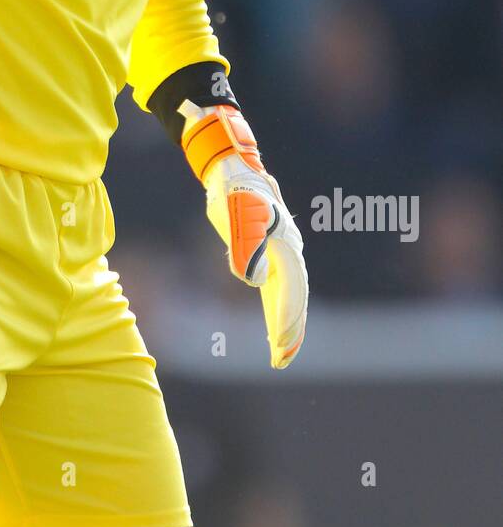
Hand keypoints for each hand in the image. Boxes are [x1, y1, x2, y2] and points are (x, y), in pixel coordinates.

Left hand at [180, 102, 307, 368]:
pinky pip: (277, 283)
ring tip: (280, 350)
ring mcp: (280, 249)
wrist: (231, 167)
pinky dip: (276, 304)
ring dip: (286, 320)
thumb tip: (256, 282)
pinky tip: (271, 322)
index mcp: (284, 245)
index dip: (286, 322)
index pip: (290, 292)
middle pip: (295, 296)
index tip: (280, 350)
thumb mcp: (235, 215)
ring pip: (289, 292)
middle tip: (282, 360)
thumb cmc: (233, 191)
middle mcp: (288, 250)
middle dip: (290, 329)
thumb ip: (246, 246)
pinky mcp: (268, 248)